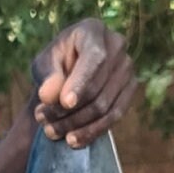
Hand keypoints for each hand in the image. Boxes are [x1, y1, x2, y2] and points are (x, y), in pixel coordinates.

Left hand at [32, 17, 136, 148]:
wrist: (69, 71)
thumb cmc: (55, 64)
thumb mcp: (43, 65)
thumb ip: (46, 77)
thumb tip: (50, 95)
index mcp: (94, 31)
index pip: (94, 58)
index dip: (81, 82)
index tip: (65, 103)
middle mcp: (117, 46)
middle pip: (98, 87)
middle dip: (69, 110)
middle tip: (42, 121)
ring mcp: (128, 68)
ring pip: (105, 106)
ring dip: (77, 124)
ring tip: (50, 131)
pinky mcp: (131, 89)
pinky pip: (115, 116)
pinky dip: (92, 131)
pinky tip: (73, 141)